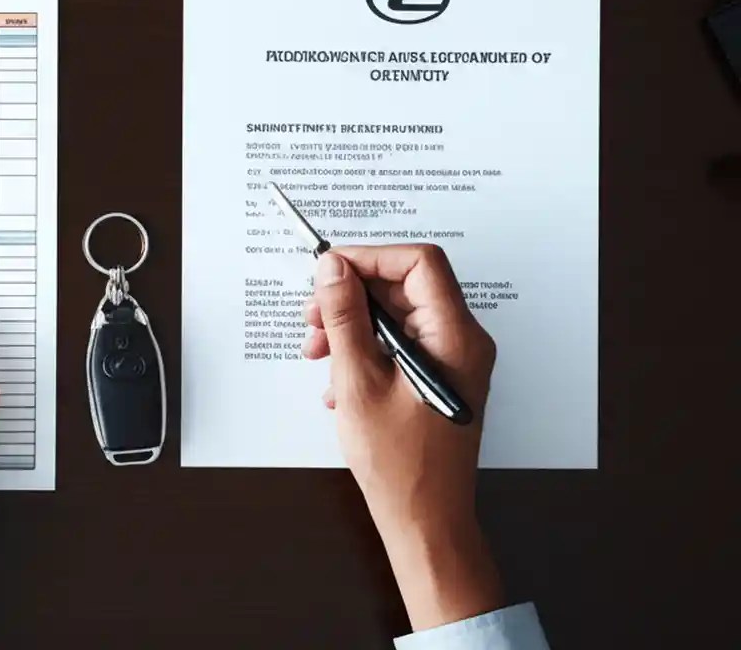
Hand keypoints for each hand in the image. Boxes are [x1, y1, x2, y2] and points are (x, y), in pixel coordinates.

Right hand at [302, 245, 501, 629]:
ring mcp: (452, 361)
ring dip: (352, 326)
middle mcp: (462, 341)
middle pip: (405, 287)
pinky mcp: (437, 377)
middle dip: (352, 296)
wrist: (424, 518)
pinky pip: (400, 343)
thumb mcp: (358, 381)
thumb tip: (333, 269)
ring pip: (398, 316)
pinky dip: (364, 351)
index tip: (329, 270)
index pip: (418, 263)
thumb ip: (345, 318)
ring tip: (318, 353)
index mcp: (454, 336)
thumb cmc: (400, 463)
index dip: (370, 258)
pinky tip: (337, 381)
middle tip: (314, 317)